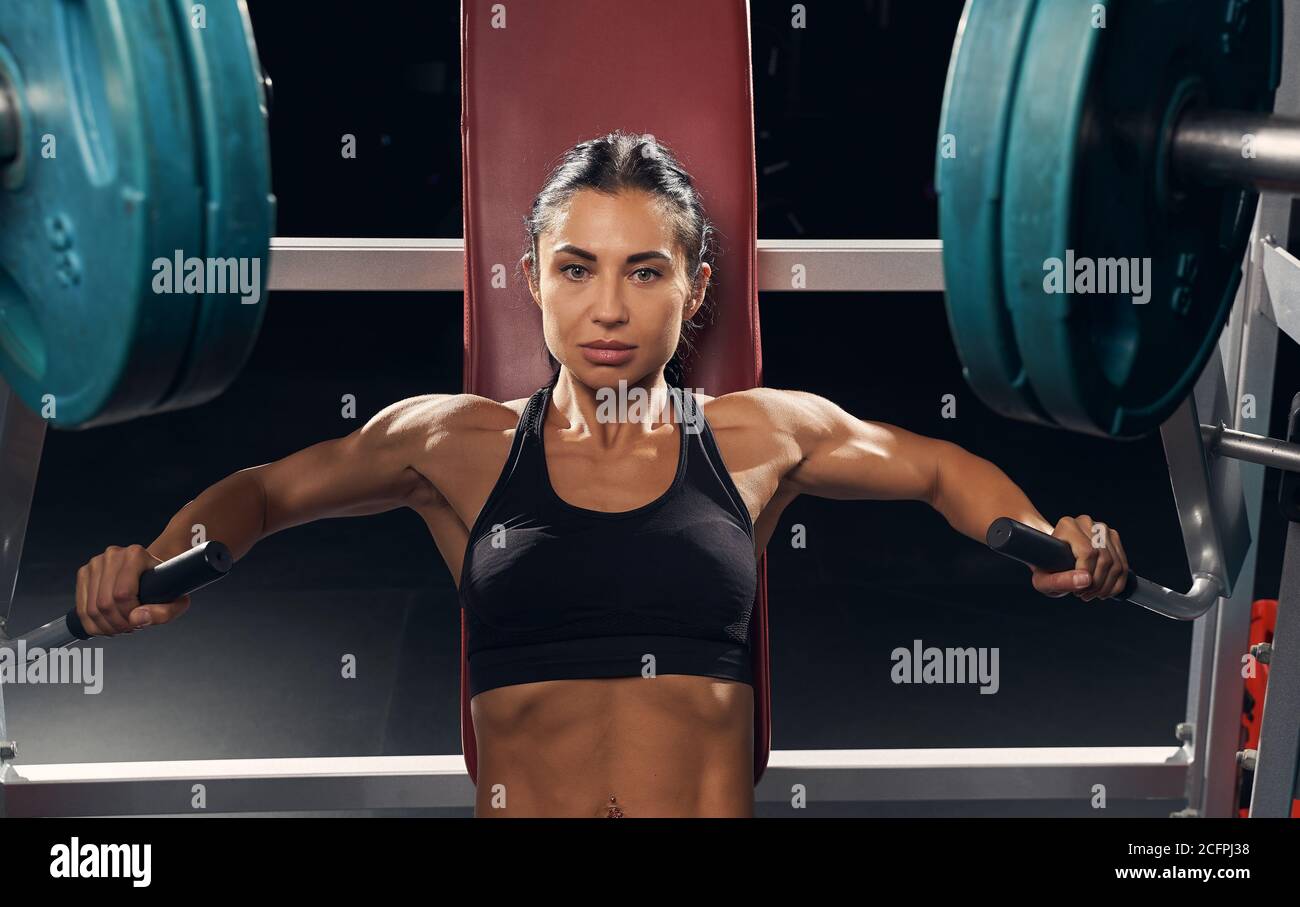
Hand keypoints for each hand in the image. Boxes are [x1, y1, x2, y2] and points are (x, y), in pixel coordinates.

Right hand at [75, 544, 191, 636]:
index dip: (129, 615)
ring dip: (106, 626)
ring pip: (91, 609)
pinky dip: (93, 625)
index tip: (140, 620)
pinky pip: (81, 609)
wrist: (150, 574)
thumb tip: (136, 619)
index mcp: (135, 555)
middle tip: (131, 627)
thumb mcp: (176, 602)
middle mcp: (113, 555)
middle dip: (117, 623)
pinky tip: (108, 624)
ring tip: (121, 626)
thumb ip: (163, 613)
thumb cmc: (164, 587)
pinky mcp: (84, 573)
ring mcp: (95, 563)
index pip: (122, 594)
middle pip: (104, 603)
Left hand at [1030, 515, 1129, 600]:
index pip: (1088, 552)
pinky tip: (1104, 591)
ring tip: (1092, 593)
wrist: (1052, 557)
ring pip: (1116, 564)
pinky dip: (1116, 584)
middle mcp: (1086, 523)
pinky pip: (1123, 565)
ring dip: (1106, 586)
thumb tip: (1085, 580)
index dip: (1087, 577)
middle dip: (1097, 585)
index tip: (1078, 591)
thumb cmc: (1046, 567)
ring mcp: (1102, 529)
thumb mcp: (1043, 580)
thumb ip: (1059, 581)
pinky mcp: (1113, 538)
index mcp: (1067, 526)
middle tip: (1084, 595)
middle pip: (1104, 559)